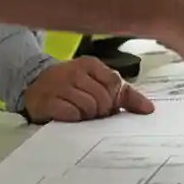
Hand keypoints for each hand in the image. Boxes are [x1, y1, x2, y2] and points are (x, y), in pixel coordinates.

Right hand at [22, 57, 153, 123]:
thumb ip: (125, 94)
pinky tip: (68, 117)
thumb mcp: (98, 83)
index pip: (115, 83)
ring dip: (87, 116)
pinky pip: (70, 114)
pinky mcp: (46, 101)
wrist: (35, 86)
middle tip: (92, 112)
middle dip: (101, 111)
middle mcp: (74, 71)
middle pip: (103, 98)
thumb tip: (149, 109)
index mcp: (90, 64)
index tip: (108, 105)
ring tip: (80, 114)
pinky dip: (73, 119)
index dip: (114, 99)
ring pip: (88, 107)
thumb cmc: (73, 86)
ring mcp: (58, 85)